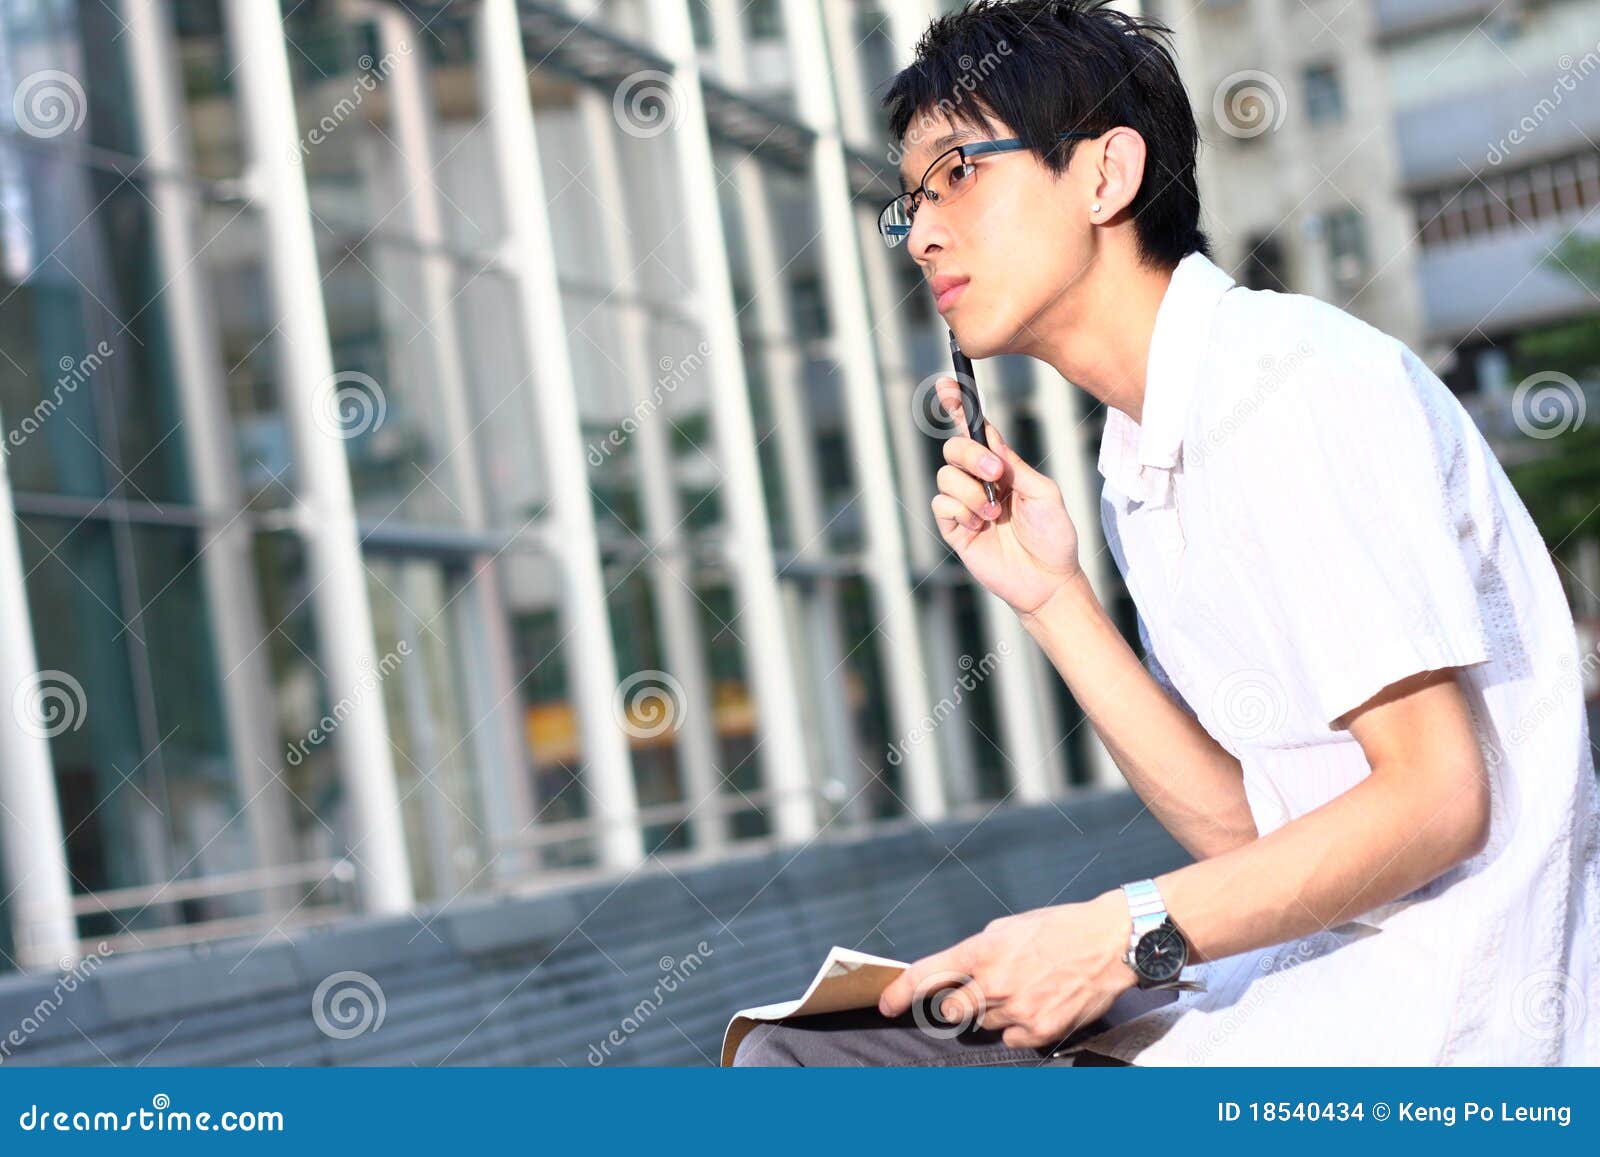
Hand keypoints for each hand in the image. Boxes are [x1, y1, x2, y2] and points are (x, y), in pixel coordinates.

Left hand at [877, 890, 1137, 1049]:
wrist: (1107, 943)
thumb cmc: (1058, 930)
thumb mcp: (1008, 929)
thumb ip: (977, 953)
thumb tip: (953, 972)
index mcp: (983, 950)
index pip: (928, 974)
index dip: (901, 992)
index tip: (887, 1003)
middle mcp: (995, 983)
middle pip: (951, 1010)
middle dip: (956, 1004)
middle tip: (979, 991)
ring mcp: (1017, 1010)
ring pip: (984, 1023)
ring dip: (994, 1011)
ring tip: (1025, 988)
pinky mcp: (1039, 1031)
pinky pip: (1011, 1038)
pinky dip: (1018, 1027)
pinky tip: (1037, 1004)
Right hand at [931, 377, 1080, 616]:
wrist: (1048, 579)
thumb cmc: (1053, 534)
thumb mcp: (1043, 490)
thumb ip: (1014, 464)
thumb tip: (988, 439)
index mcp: (1001, 467)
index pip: (974, 431)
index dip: (958, 407)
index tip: (947, 385)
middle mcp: (979, 481)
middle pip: (953, 449)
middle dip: (971, 456)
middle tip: (996, 474)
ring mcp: (965, 505)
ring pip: (945, 476)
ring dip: (971, 493)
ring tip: (994, 514)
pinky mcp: (955, 529)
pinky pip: (941, 505)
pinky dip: (961, 512)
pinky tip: (981, 527)